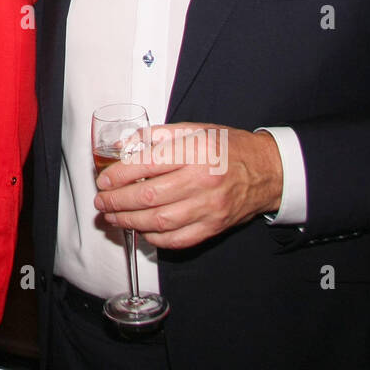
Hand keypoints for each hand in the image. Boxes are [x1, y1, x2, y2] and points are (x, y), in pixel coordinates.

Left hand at [93, 123, 282, 248]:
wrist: (268, 171)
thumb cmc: (228, 147)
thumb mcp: (193, 129)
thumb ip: (156, 136)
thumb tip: (122, 146)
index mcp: (196, 151)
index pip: (146, 165)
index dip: (118, 175)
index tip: (103, 180)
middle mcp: (203, 180)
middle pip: (148, 196)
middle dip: (117, 202)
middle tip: (101, 202)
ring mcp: (209, 207)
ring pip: (159, 221)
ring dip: (129, 222)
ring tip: (113, 217)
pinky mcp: (214, 227)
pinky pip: (178, 239)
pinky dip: (154, 238)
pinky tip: (141, 231)